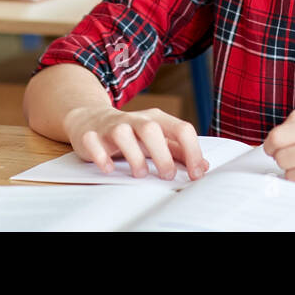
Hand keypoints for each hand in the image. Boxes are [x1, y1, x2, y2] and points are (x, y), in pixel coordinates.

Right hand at [64, 106, 207, 180]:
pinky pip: (93, 142)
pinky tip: (109, 168)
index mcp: (156, 119)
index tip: (196, 174)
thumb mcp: (157, 139)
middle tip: (167, 175)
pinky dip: (101, 156)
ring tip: (140, 173)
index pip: (181, 129)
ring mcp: (111, 126)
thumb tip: (203, 166)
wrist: (91, 119)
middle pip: (152, 129)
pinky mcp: (91, 135)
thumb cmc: (131, 133)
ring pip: (122, 133)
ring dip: (133, 156)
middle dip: (162, 155)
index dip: (192, 152)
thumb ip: (178, 151)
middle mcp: (135, 120)